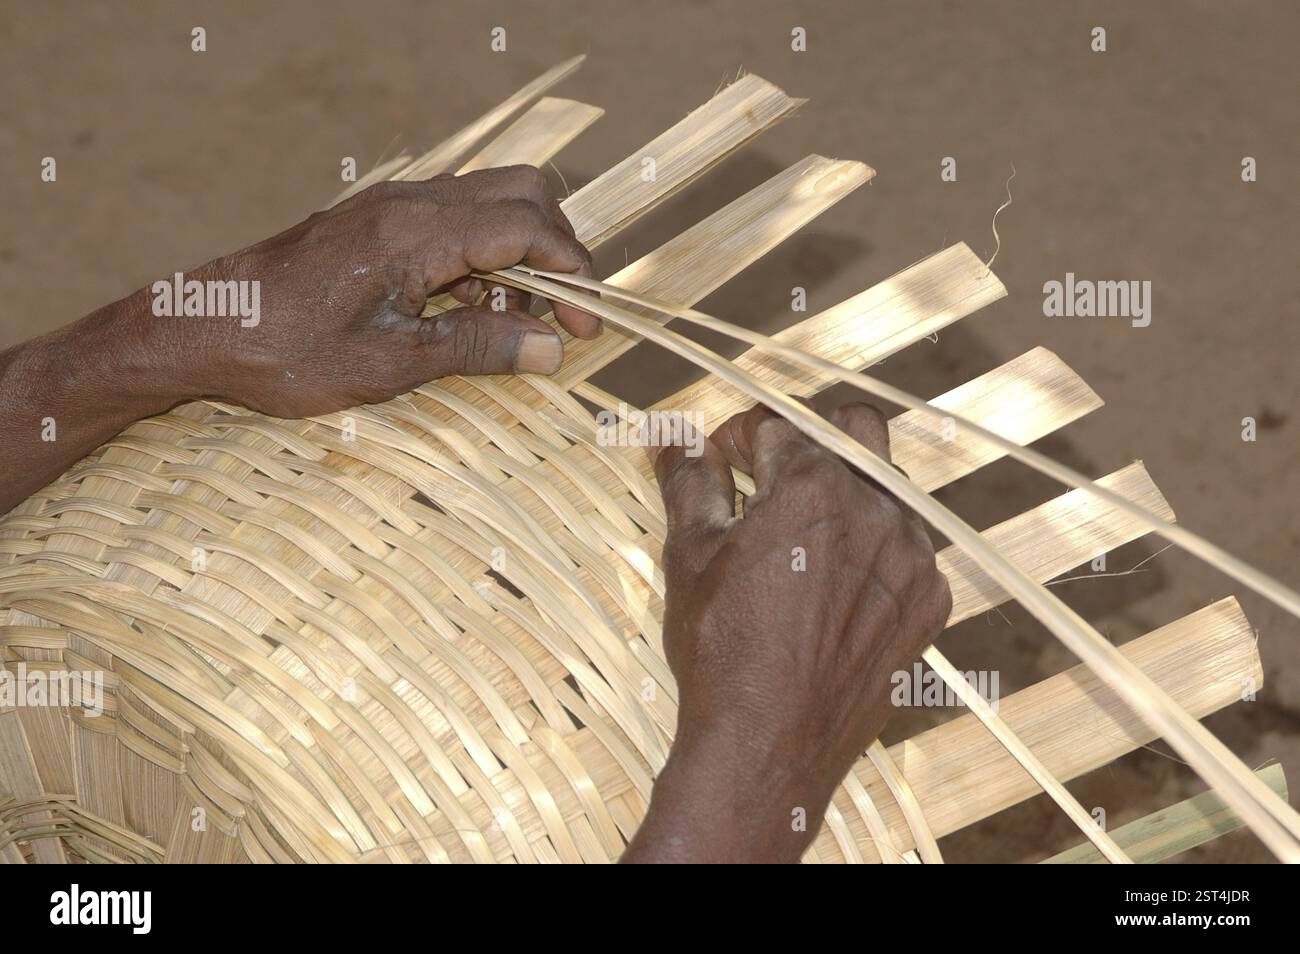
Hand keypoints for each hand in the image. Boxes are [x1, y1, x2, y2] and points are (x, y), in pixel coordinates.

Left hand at [168, 165, 599, 416]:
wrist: (201, 329)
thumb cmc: (287, 351)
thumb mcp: (392, 363)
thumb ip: (478, 346)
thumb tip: (551, 349)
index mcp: (418, 233)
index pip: (529, 228)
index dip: (574, 275)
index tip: (587, 327)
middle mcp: (409, 202)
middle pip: (521, 191)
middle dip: (556, 249)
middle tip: (557, 315)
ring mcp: (390, 204)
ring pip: (488, 202)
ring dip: (516, 257)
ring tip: (502, 324)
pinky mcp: (374, 219)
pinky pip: (451, 218)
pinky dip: (479, 255)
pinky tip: (459, 309)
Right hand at [623, 402, 951, 862]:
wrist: (767, 748)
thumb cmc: (720, 650)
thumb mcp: (689, 556)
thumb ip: (688, 481)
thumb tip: (671, 435)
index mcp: (813, 486)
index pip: (774, 424)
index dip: (736, 439)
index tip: (720, 465)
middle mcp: (876, 510)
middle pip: (854, 429)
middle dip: (808, 440)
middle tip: (770, 480)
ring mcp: (911, 558)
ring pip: (886, 489)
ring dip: (844, 495)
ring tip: (800, 540)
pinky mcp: (927, 603)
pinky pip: (907, 551)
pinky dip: (871, 553)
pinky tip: (831, 589)